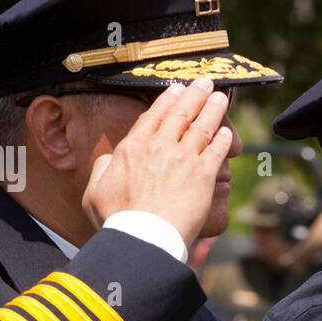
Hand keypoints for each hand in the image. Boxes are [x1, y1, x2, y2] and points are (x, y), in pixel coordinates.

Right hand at [82, 79, 233, 245]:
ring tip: (221, 98)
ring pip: (201, 127)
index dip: (166, 101)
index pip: (152, 117)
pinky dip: (222, 140)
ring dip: (213, 109)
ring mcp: (183, 159)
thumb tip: (107, 159)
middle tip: (204, 82)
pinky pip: (216, 151)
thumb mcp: (94, 192)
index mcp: (132, 148)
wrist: (142, 238)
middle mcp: (159, 147)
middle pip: (180, 114)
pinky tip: (227, 133)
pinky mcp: (203, 175)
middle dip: (194, 95)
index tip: (175, 89)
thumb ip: (102, 169)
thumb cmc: (116, 220)